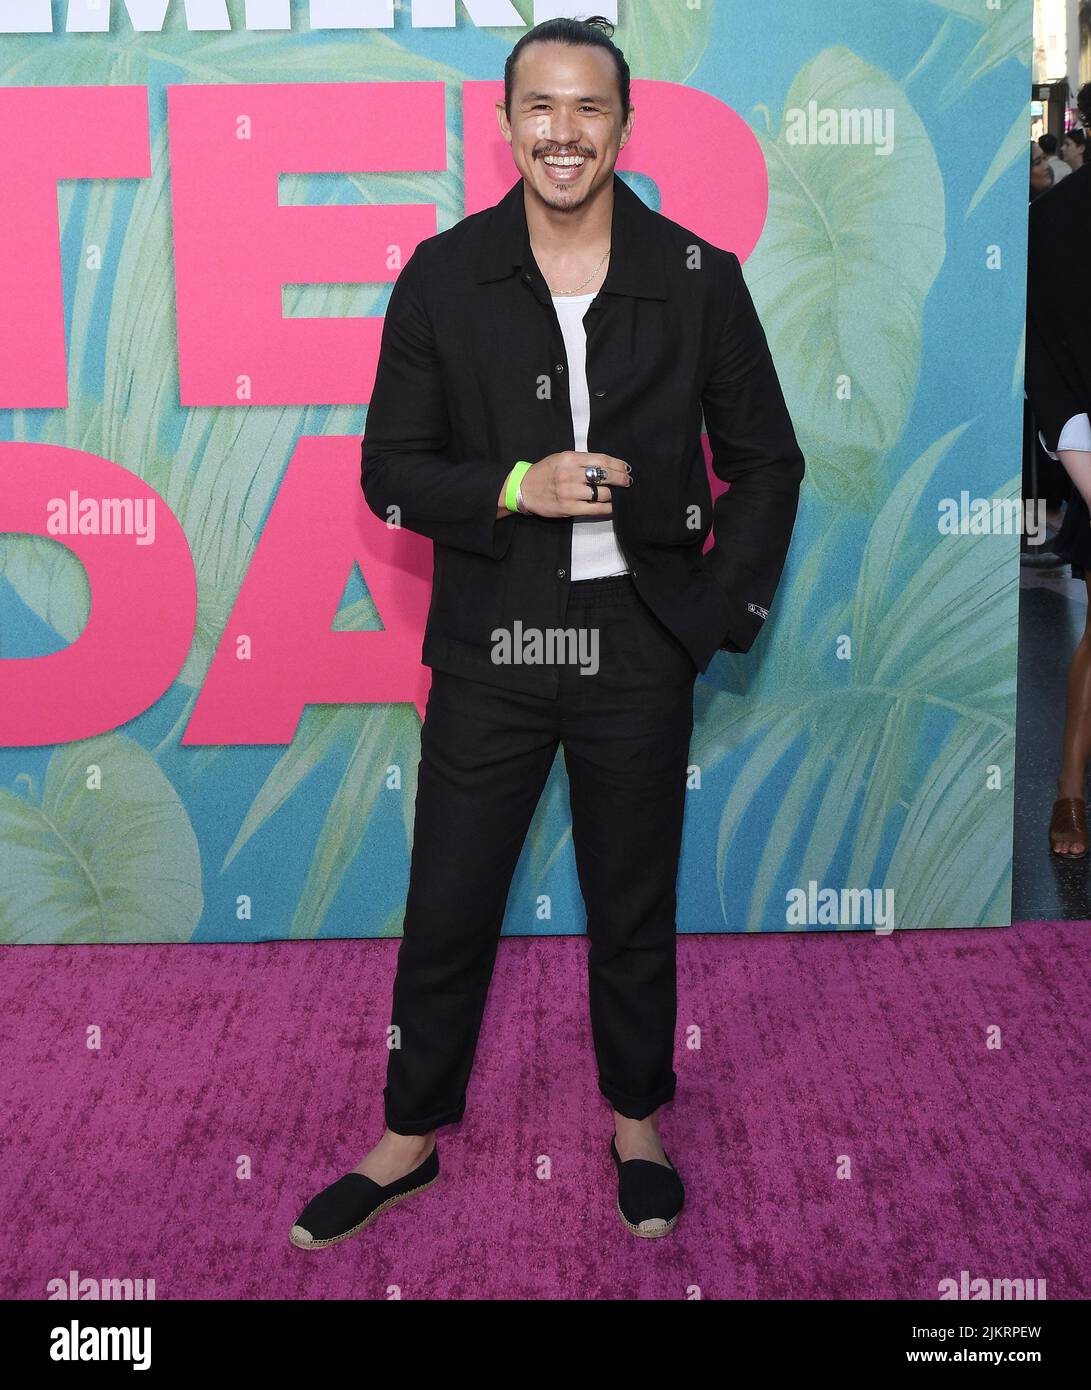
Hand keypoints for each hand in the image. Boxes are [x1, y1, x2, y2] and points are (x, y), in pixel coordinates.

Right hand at [513, 451, 632, 517]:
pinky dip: (608, 508)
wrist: (524, 489)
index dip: (617, 465)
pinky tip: (613, 506)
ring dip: (615, 494)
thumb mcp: (561, 458)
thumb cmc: (545, 472)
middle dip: (621, 479)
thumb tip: (607, 466)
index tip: (626, 468)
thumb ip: (582, 460)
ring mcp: (570, 492)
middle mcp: (570, 474)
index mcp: (570, 459)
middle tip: (628, 482)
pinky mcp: (569, 508)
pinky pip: (595, 509)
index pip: (601, 460)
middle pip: (605, 476)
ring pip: (603, 493)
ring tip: (620, 494)